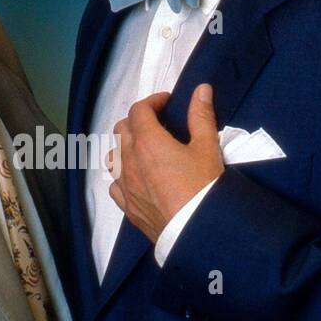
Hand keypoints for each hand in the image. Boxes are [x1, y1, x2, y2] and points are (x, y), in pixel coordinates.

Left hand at [105, 84, 223, 243]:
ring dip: (124, 147)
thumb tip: (201, 89)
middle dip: (137, 120)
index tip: (166, 103)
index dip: (152, 101)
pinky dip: (122, 176)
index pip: (139, 111)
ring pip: (112, 156)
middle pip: (121, 130)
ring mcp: (125, 185)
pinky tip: (136, 179)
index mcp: (148, 142)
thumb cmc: (203, 187)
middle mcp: (129, 161)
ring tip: (143, 150)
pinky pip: (114, 185)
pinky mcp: (127, 207)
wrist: (197, 231)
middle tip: (157, 123)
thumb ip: (201, 116)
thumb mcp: (207, 148)